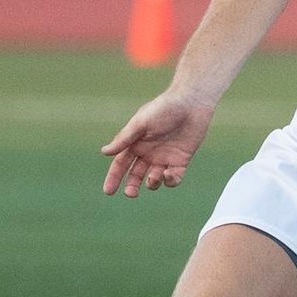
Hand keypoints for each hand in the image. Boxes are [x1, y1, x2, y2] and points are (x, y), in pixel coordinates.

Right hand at [100, 90, 214, 197]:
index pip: (121, 164)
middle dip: (131, 186)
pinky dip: (170, 181)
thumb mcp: (141, 123)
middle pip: (135, 175)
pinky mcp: (181, 160)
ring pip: (154, 179)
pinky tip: (168, 174)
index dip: (114, 177)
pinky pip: (174, 177)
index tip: (108, 192)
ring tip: (153, 177)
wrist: (192, 102)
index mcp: (136, 143)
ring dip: (152, 183)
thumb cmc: (163, 108)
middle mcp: (148, 152)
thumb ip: (124, 139)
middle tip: (131, 193)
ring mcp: (165, 157)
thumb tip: (104, 152)